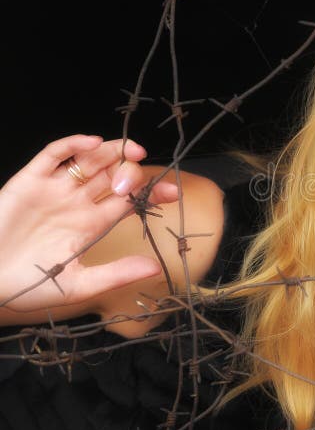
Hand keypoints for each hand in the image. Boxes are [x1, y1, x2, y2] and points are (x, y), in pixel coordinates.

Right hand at [0, 135, 177, 311]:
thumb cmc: (25, 286)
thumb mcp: (77, 285)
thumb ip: (115, 274)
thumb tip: (156, 268)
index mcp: (92, 225)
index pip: (130, 202)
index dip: (152, 194)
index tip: (174, 191)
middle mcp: (77, 203)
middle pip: (114, 176)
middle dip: (132, 172)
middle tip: (139, 175)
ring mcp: (55, 189)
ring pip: (89, 161)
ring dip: (111, 152)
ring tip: (130, 151)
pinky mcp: (29, 180)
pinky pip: (54, 155)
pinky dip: (73, 144)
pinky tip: (91, 143)